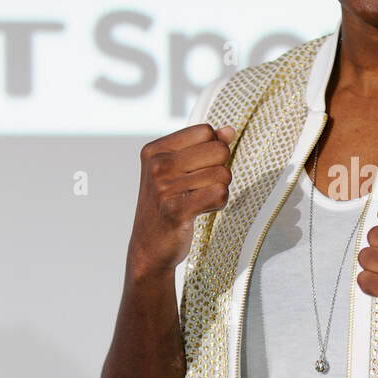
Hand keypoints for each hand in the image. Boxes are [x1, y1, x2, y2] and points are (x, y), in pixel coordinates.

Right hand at [127, 122, 235, 278]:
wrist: (149, 247)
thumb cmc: (167, 205)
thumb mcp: (179, 170)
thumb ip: (205, 147)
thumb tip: (229, 131)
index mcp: (155, 150)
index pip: (205, 131)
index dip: (211, 149)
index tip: (196, 169)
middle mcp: (156, 165)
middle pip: (218, 149)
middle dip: (219, 169)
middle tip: (200, 187)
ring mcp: (164, 188)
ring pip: (223, 174)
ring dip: (219, 189)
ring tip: (198, 201)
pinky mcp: (176, 210)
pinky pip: (220, 194)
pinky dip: (219, 203)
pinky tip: (202, 210)